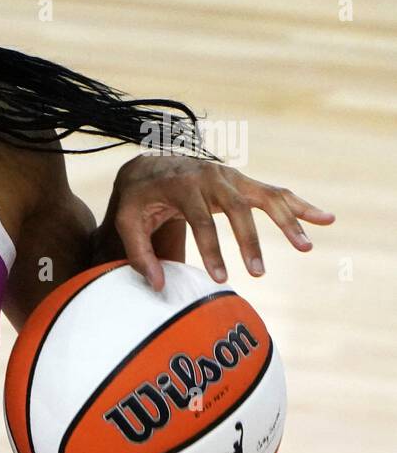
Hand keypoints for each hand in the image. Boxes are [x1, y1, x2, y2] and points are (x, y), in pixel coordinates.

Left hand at [108, 154, 334, 290]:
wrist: (148, 166)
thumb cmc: (138, 198)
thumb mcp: (126, 221)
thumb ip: (138, 253)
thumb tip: (159, 286)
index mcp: (181, 184)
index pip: (200, 219)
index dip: (211, 249)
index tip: (220, 278)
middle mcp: (210, 176)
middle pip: (237, 208)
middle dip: (249, 241)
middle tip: (258, 273)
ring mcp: (231, 177)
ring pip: (265, 196)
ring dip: (288, 221)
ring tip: (307, 247)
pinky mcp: (243, 182)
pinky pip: (276, 193)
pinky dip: (301, 205)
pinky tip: (326, 220)